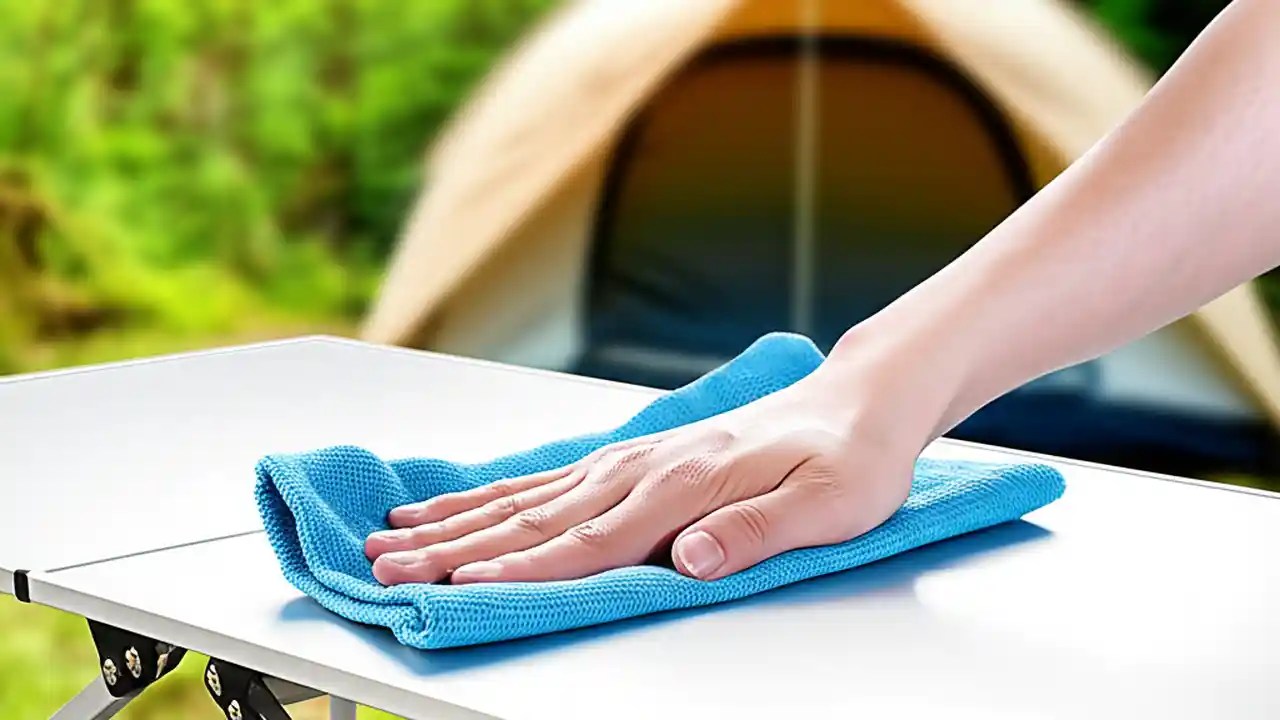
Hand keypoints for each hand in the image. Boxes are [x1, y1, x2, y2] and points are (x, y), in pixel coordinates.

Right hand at [366, 350, 939, 585]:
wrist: (855, 402)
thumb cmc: (847, 459)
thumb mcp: (827, 507)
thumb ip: (753, 533)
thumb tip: (688, 563)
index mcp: (685, 486)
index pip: (590, 541)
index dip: (522, 568)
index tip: (459, 583)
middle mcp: (644, 469)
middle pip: (535, 517)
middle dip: (456, 545)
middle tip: (389, 564)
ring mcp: (632, 460)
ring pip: (528, 495)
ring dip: (459, 518)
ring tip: (397, 533)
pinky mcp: (633, 457)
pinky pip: (550, 477)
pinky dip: (497, 491)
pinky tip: (463, 502)